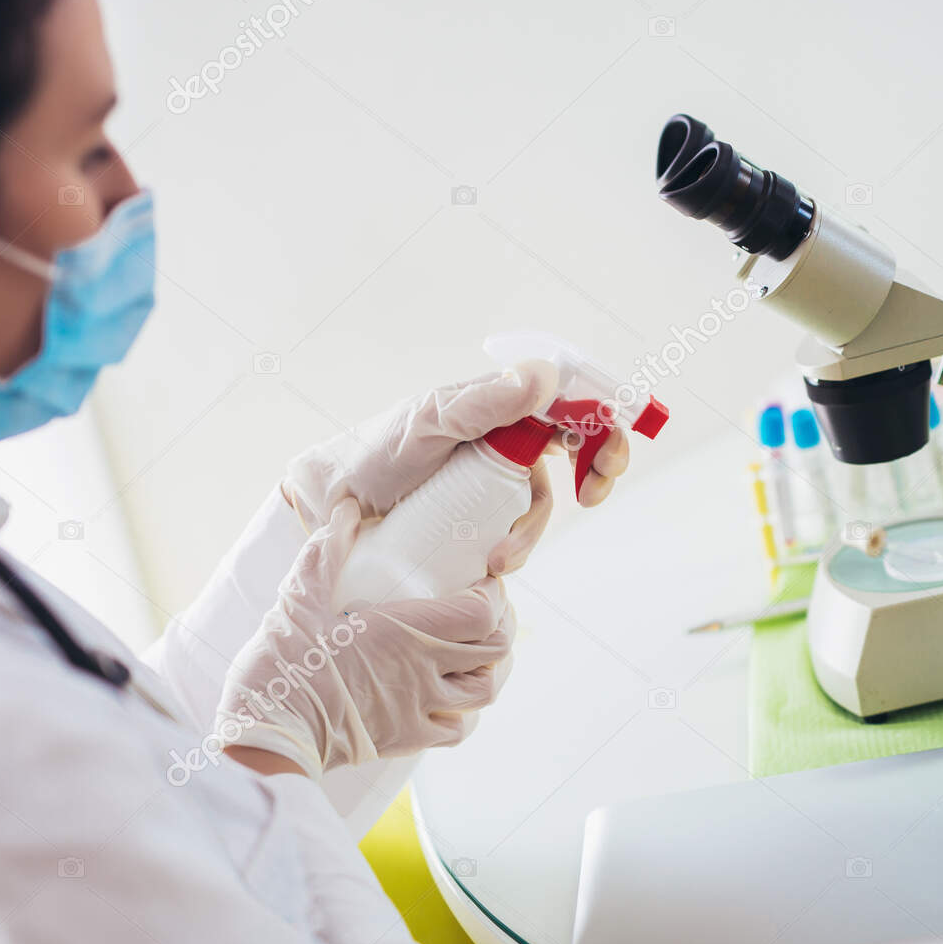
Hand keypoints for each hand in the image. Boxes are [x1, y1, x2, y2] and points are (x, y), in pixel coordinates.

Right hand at [219, 498, 515, 777]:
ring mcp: (421, 710)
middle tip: (485, 610)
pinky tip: (450, 696)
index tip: (480, 583)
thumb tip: (345, 509)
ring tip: (476, 651)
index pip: (483, 614)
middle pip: (497, 650)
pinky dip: (465, 711)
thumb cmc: (284, 661)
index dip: (493, 597)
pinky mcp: (408, 739)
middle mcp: (425, 672)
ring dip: (490, 668)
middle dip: (501, 625)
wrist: (269, 730)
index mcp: (408, 632)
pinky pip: (459, 729)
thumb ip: (326, 550)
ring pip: (485, 691)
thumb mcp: (301, 596)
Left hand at [284, 363, 629, 575]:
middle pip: (577, 450)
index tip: (607, 454)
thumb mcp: (429, 422)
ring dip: (534, 530)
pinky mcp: (483, 523)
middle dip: (596, 472)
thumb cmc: (377, 452)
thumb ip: (483, 402)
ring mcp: (496, 484)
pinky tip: (490, 564)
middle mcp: (506, 440)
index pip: (570, 402)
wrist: (335, 506)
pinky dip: (514, 550)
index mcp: (501, 405)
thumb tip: (547, 379)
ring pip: (543, 502)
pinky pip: (517, 535)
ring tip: (500, 556)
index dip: (603, 423)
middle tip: (591, 496)